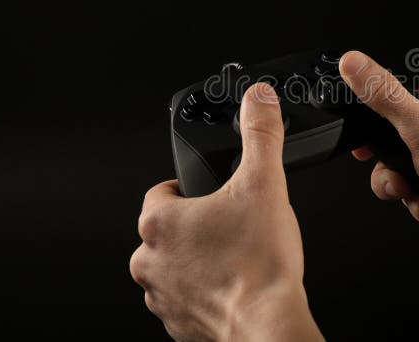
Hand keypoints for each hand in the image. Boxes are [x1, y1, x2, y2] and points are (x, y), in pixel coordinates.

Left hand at [130, 84, 323, 341]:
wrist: (268, 325)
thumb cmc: (259, 264)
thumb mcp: (265, 183)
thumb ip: (260, 133)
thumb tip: (257, 99)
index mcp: (160, 223)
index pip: (161, 192)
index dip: (187, 188)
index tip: (208, 192)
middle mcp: (150, 261)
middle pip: (168, 231)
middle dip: (197, 226)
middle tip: (232, 226)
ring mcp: (162, 296)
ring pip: (176, 266)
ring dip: (199, 260)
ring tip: (236, 256)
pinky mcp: (178, 324)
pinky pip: (186, 299)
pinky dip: (207, 292)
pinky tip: (236, 285)